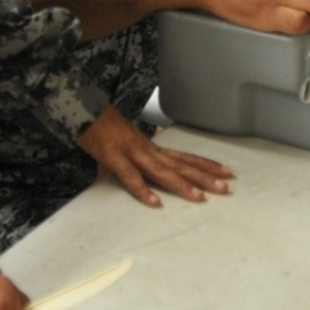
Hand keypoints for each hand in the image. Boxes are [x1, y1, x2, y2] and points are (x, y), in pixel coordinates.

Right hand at [77, 105, 231, 208]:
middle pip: (180, 165)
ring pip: (162, 171)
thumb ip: (127, 164)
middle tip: (225, 187)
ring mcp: (132, 152)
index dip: (205, 165)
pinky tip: (155, 202)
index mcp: (151, 148)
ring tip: (199, 197)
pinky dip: (143, 190)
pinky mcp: (114, 157)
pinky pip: (131, 177)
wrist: (84, 107)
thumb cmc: (102, 127)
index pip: (184, 157)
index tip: (226, 172)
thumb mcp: (123, 146)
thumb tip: (125, 177)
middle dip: (204, 177)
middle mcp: (147, 149)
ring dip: (181, 184)